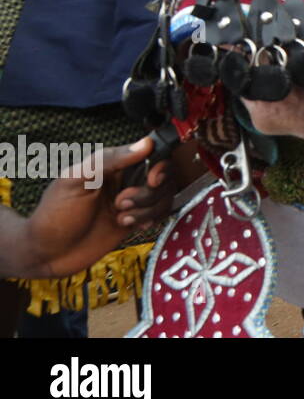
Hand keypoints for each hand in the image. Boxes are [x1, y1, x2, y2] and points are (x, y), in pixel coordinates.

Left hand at [22, 137, 175, 277]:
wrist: (46, 254)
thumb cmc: (54, 214)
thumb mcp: (76, 180)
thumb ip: (109, 159)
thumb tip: (146, 144)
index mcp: (112, 164)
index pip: (151, 153)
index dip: (160, 165)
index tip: (152, 179)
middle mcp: (125, 180)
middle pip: (163, 177)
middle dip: (148, 193)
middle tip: (121, 203)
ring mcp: (131, 201)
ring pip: (163, 197)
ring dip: (145, 209)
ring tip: (120, 216)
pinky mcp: (134, 221)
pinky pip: (159, 215)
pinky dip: (148, 220)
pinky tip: (126, 225)